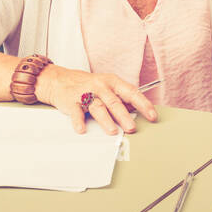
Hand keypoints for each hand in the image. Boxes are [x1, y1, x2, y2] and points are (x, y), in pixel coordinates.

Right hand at [35, 65, 158, 134]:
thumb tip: (137, 111)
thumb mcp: (107, 87)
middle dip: (124, 116)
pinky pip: (76, 113)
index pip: (131, 93)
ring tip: (113, 131)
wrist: (60, 80)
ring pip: (97, 107)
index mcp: (112, 82)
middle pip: (114, 102)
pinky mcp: (72, 102)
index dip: (143, 104)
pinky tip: (82, 129)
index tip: (152, 115)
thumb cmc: (88, 85)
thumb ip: (121, 99)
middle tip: (132, 128)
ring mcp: (85, 93)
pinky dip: (79, 121)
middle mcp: (100, 86)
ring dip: (106, 120)